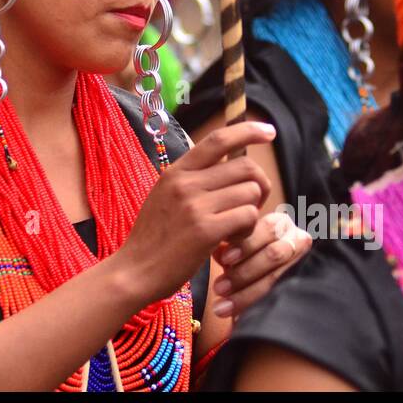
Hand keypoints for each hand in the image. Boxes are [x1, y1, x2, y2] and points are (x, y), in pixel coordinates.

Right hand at [117, 121, 274, 307]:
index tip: (268, 131)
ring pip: (250, 192)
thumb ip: (192, 180)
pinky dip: (247, 230)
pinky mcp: (206, 230)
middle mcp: (186, 182)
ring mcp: (195, 205)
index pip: (218, 139)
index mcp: (176, 171)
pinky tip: (230, 241)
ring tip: (234, 229)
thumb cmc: (153, 238)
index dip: (248, 131)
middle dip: (259, 185)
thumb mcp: (165, 197)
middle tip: (251, 205)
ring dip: (252, 212)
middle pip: (245, 167)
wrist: (134, 271)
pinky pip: (247, 216)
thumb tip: (228, 166)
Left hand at [211, 210, 310, 317]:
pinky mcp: (300, 285)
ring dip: (246, 293)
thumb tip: (218, 253)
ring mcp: (301, 266)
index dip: (246, 245)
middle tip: (218, 288)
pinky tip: (234, 317)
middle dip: (244, 273)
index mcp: (280, 224)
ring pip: (276, 279)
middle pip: (274, 255)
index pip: (267, 229)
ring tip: (221, 306)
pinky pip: (277, 298)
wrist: (260, 287)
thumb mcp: (235, 248)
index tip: (224, 259)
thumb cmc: (242, 258)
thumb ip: (228, 246)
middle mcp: (297, 241)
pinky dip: (252, 306)